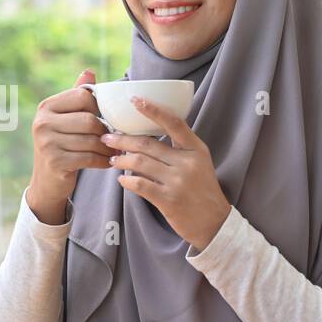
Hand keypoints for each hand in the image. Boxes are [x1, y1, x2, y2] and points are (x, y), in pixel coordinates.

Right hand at [27, 69, 114, 223]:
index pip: (83, 97)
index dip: (99, 108)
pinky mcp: (55, 162)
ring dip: (107, 148)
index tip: (104, 120)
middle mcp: (42, 123)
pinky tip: (106, 162)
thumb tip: (89, 72)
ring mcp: (46, 143)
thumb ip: (76, 97)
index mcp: (46, 107)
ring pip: (91, 140)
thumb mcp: (65, 120)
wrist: (47, 182)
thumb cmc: (61, 146)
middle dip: (105, 131)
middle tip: (113, 139)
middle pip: (89, 120)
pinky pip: (89, 158)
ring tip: (112, 151)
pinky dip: (102, 161)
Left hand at [101, 95, 231, 249]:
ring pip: (140, 163)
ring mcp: (178, 181)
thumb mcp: (198, 163)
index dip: (153, 110)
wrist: (213, 222)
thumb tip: (144, 136)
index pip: (174, 123)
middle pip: (147, 144)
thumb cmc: (201, 190)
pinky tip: (121, 179)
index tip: (135, 100)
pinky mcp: (168, 200)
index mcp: (196, 149)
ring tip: (112, 159)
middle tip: (107, 138)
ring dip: (121, 160)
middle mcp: (187, 163)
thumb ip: (178, 148)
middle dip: (122, 139)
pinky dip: (126, 180)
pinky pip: (140, 185)